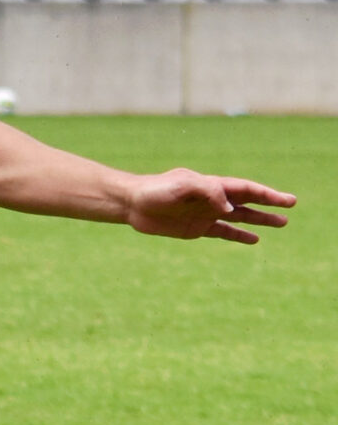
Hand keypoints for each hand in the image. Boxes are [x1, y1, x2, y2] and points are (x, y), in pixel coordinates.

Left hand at [120, 169, 293, 244]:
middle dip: (270, 204)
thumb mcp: (183, 186)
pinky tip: (254, 239)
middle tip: (291, 206)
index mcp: (212, 185)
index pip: (246, 189)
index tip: (285, 200)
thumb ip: (209, 192)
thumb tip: (231, 209)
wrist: (133, 204)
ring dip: (260, 220)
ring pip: (240, 217)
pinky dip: (239, 236)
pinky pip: (223, 232)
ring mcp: (206, 214)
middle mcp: (213, 199)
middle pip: (248, 202)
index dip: (267, 194)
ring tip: (281, 223)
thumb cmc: (157, 190)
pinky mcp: (196, 228)